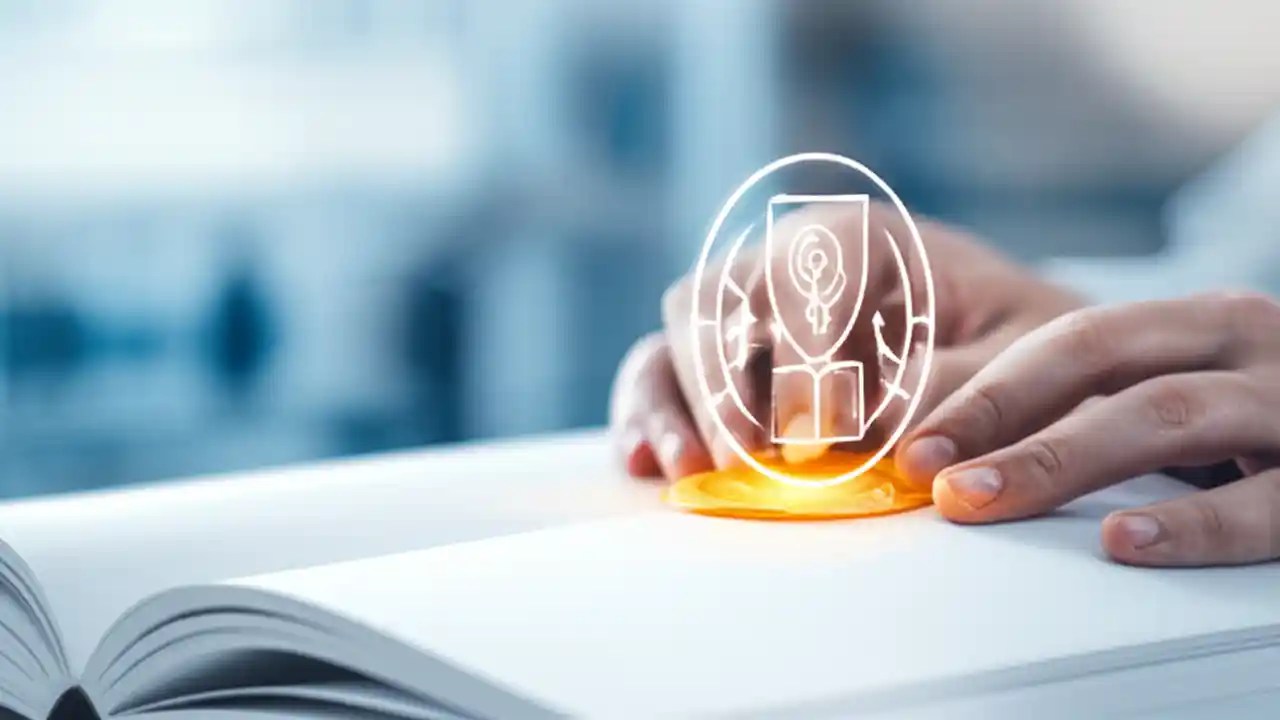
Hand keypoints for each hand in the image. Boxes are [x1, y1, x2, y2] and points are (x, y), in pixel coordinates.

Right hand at [611, 202, 1081, 479]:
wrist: (1009, 349)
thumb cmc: (1017, 342)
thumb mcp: (1019, 358)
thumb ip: (958, 388)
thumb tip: (885, 436)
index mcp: (864, 239)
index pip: (813, 270)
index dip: (806, 350)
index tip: (818, 431)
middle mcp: (791, 260)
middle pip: (722, 294)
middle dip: (725, 381)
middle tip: (749, 460)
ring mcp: (751, 307)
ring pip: (680, 331)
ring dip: (675, 400)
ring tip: (688, 469)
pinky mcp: (725, 357)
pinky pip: (664, 371)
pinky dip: (648, 416)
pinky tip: (649, 465)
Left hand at [898, 292, 1279, 565]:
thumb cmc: (1268, 419)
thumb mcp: (1185, 393)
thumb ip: (1097, 411)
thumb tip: (963, 452)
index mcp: (1194, 323)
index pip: (1070, 342)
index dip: (986, 389)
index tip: (916, 441)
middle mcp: (1242, 345)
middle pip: (1101, 364)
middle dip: (1003, 418)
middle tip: (934, 472)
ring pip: (1163, 417)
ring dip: (1061, 463)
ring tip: (989, 501)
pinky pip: (1261, 502)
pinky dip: (1188, 525)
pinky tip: (1125, 545)